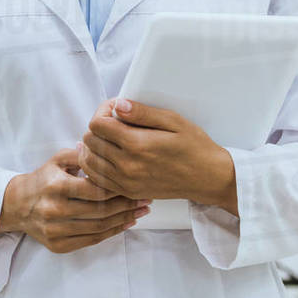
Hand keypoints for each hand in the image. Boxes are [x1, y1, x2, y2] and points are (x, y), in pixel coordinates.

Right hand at [0, 148, 151, 253]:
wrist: (17, 205)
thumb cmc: (43, 179)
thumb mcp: (57, 160)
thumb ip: (81, 155)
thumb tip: (105, 150)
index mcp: (56, 185)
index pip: (95, 190)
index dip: (119, 188)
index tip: (137, 184)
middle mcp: (54, 210)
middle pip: (100, 210)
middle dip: (126, 205)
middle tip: (145, 199)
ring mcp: (55, 230)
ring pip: (98, 228)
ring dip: (123, 220)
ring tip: (140, 212)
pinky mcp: (57, 245)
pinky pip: (90, 240)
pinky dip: (111, 233)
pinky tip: (125, 224)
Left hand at [78, 98, 237, 214]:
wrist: (208, 178)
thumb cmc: (194, 147)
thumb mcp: (173, 121)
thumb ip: (142, 113)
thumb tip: (118, 105)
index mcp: (138, 145)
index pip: (97, 124)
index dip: (103, 111)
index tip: (115, 109)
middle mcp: (128, 166)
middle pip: (90, 141)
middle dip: (97, 126)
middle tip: (113, 121)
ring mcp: (126, 182)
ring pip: (89, 162)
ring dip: (93, 146)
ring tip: (108, 138)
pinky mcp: (128, 192)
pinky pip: (98, 180)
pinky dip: (96, 166)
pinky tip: (107, 156)